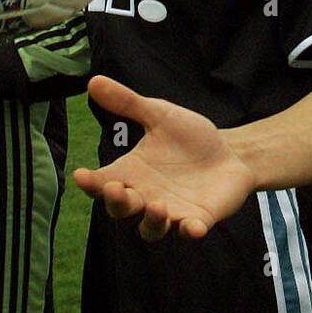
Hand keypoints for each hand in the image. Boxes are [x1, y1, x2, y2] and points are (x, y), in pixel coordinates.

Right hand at [73, 76, 257, 241]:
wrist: (230, 152)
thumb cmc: (189, 138)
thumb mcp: (159, 115)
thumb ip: (128, 103)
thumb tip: (93, 80)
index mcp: (132, 174)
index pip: (102, 183)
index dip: (90, 183)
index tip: (81, 174)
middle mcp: (146, 197)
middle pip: (121, 209)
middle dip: (117, 202)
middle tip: (118, 188)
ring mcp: (172, 212)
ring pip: (151, 229)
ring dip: (151, 221)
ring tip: (157, 205)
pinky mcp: (198, 219)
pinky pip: (190, 231)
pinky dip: (190, 231)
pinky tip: (193, 227)